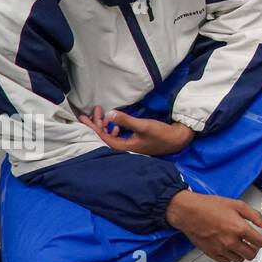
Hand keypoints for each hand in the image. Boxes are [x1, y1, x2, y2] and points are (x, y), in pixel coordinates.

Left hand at [79, 107, 194, 155]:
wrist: (176, 139)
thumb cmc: (160, 133)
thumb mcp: (143, 125)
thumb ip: (126, 120)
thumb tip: (109, 114)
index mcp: (123, 147)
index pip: (102, 137)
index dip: (92, 126)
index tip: (84, 117)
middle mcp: (124, 148)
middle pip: (104, 137)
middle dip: (97, 124)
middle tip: (89, 112)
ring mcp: (129, 146)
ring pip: (110, 136)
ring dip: (104, 125)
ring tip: (101, 114)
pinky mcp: (134, 143)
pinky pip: (117, 137)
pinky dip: (113, 129)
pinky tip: (115, 125)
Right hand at [165, 189, 261, 261]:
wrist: (189, 212)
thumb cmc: (211, 206)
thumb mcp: (236, 204)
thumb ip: (253, 215)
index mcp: (239, 228)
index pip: (259, 242)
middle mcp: (231, 242)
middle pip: (251, 254)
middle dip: (255, 249)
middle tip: (254, 243)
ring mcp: (221, 249)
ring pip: (239, 260)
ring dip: (243, 254)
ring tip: (241, 245)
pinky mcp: (211, 253)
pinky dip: (230, 257)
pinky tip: (230, 249)